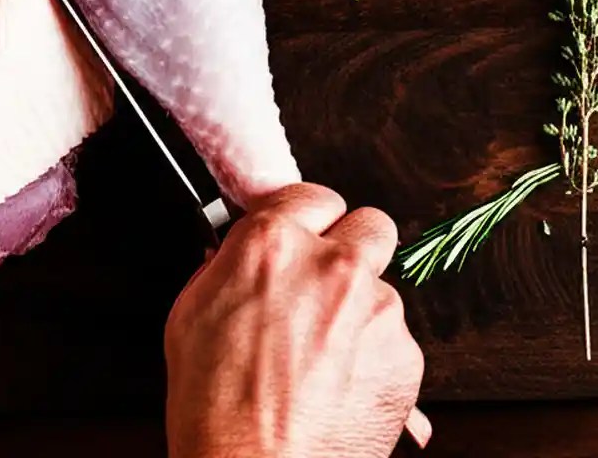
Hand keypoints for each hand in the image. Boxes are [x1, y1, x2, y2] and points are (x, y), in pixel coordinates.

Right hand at [164, 184, 424, 457]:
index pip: (313, 195)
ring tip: (319, 357)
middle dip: (350, 249)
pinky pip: (396, 340)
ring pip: (383, 289)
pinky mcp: (405, 355)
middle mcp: (332, 267)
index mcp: (271, 245)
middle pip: (370, 225)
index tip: (304, 234)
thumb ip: (228, 266)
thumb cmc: (215, 404)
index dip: (307, 218)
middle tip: (323, 283)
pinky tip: (337, 384)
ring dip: (359, 312)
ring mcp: (376, 310)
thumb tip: (242, 254)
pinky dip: (373, 357)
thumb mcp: (192, 312)